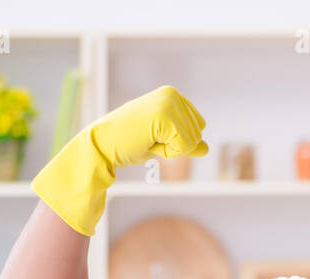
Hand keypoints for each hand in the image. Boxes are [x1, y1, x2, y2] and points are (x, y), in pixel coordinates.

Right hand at [31, 85, 208, 236]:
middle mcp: (172, 94)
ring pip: (192, 142)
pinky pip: (184, 147)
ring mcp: (168, 104)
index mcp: (172, 94)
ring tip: (146, 140)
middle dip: (176, 146)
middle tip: (148, 139)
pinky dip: (168, 153)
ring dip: (170, 150)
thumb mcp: (163, 142)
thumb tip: (206, 147)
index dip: (179, 140)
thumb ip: (186, 142)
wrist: (102, 145)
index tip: (154, 136)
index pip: (198, 127)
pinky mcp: (164, 117)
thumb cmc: (129, 142)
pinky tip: (148, 143)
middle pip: (198, 134)